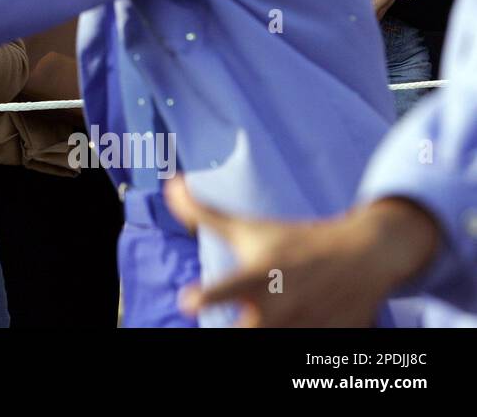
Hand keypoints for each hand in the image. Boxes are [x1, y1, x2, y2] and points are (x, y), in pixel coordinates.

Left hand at [165, 178, 438, 326]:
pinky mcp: (334, 336)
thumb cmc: (296, 241)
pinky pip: (310, 350)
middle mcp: (283, 302)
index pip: (230, 288)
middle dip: (235, 335)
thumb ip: (205, 215)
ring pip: (278, 342)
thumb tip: (171, 186)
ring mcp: (309, 323)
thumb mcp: (252, 229)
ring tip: (256, 328)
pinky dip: (300, 339)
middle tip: (221, 331)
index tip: (186, 301)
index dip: (208, 296)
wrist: (365, 253)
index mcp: (261, 274)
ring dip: (265, 337)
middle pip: (252, 332)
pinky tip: (294, 329)